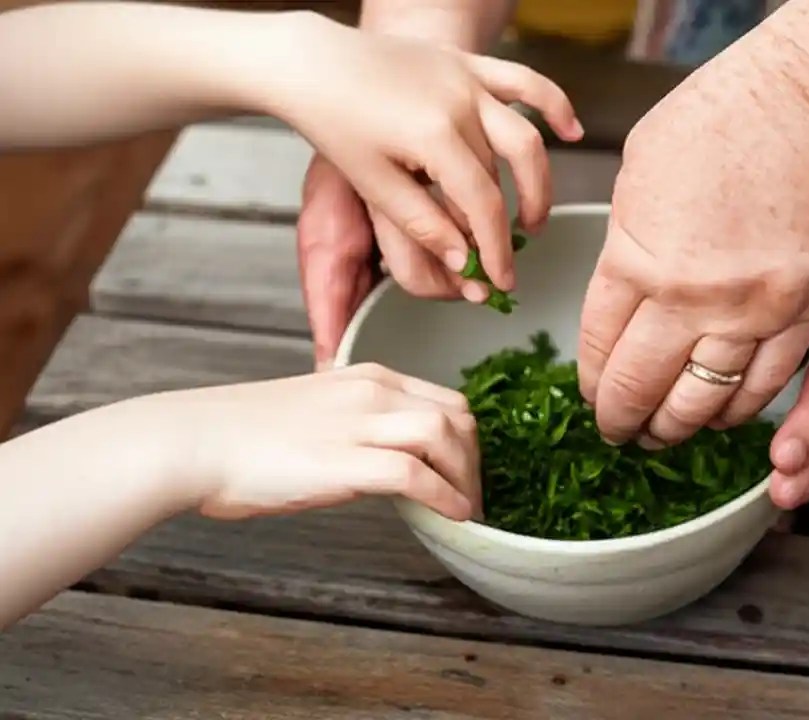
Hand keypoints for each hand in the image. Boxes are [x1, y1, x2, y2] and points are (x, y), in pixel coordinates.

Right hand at [130, 363, 481, 520]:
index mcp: (367, 377)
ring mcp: (361, 422)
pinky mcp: (347, 459)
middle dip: (474, 459)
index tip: (465, 471)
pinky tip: (452, 517)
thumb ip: (352, 425)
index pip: (446, 399)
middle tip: (472, 496)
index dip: (465, 439)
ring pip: (447, 438)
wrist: (193, 441)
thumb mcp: (313, 413)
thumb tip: (378, 459)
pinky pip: (418, 474)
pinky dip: (445, 497)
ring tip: (466, 511)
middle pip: (458, 417)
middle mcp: (373, 392)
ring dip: (467, 479)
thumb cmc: (240, 436)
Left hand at [273, 16, 580, 282]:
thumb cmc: (334, 120)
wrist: (313, 61)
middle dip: (510, 224)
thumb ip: (425, 225)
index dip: (497, 248)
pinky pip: (524, 81)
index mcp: (433, 135)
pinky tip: (572, 131)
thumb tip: (465, 264)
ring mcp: (468, 79)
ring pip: (522, 137)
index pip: (483, 206)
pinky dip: (554, 104)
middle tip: (511, 258)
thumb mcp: (374, 184)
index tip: (502, 279)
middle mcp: (460, 103)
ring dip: (537, 181)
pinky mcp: (468, 64)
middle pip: (502, 177)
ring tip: (533, 219)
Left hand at [578, 48, 808, 448]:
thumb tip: (620, 290)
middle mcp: (685, 299)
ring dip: (676, 427)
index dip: (593, 386)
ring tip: (666, 432)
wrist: (808, 112)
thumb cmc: (719, 125)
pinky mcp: (797, 317)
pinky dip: (736, 411)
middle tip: (620, 430)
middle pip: (640, 389)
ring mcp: (746, 313)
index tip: (592, 396)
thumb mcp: (638, 179)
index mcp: (633, 259)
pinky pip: (761, 388)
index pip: (598, 350)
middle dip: (623, 421)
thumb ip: (626, 247)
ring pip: (700, 403)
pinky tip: (722, 414)